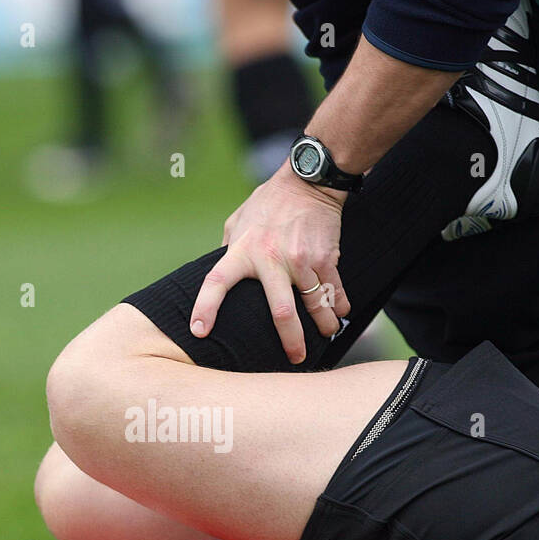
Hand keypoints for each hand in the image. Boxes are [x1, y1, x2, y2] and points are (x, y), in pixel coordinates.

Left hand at [190, 164, 350, 363]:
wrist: (308, 182)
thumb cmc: (268, 203)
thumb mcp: (238, 221)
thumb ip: (228, 249)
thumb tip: (217, 274)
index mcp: (242, 251)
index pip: (216, 282)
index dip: (205, 307)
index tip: (199, 331)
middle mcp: (271, 260)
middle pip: (281, 312)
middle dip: (290, 340)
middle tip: (295, 358)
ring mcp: (301, 261)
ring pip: (314, 306)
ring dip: (323, 325)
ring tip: (326, 335)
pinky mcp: (325, 258)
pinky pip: (334, 290)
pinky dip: (338, 306)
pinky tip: (339, 314)